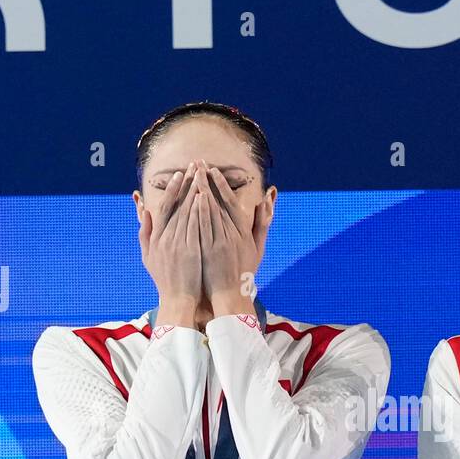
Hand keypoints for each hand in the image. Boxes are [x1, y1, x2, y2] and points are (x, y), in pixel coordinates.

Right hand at [139, 160, 202, 304]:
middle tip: (194, 166)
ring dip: (195, 192)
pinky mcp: (190, 251)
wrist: (177, 300)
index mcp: (157, 237)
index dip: (172, 189)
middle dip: (186, 184)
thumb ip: (145, 232)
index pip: (165, 207)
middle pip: (177, 205)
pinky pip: (195, 227)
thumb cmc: (166, 279)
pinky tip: (205, 197)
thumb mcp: (149, 256)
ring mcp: (178, 244)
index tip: (179, 174)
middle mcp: (166, 238)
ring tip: (202, 175)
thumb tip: (143, 210)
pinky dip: (199, 211)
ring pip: (187, 212)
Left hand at [197, 163, 268, 312]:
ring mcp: (223, 241)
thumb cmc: (242, 272)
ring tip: (192, 173)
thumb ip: (263, 224)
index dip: (222, 185)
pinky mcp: (212, 250)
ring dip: (201, 190)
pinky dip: (202, 211)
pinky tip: (195, 197)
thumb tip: (267, 201)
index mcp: (242, 231)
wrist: (231, 295)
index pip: (231, 202)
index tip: (213, 171)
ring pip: (212, 210)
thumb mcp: (258, 248)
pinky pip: (206, 227)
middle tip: (198, 163)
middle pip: (219, 201)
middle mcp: (233, 233)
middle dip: (207, 180)